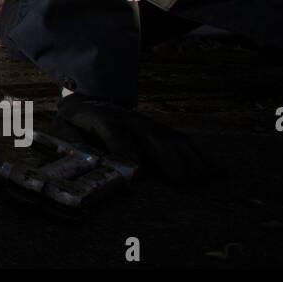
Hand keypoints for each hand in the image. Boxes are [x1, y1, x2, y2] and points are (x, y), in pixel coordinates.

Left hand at [50, 94, 212, 184]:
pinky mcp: (162, 132)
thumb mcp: (62, 130)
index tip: (135, 173)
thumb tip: (79, 163)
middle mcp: (131, 121)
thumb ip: (69, 145)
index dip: (125, 151)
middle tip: (180, 181)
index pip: (115, 132)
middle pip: (152, 137)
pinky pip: (185, 143)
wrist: (88, 100)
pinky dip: (203, 157)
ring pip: (173, 140)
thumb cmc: (74, 124)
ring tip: (203, 181)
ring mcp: (150, 126)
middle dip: (166, 158)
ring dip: (189, 160)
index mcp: (104, 119)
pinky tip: (220, 172)